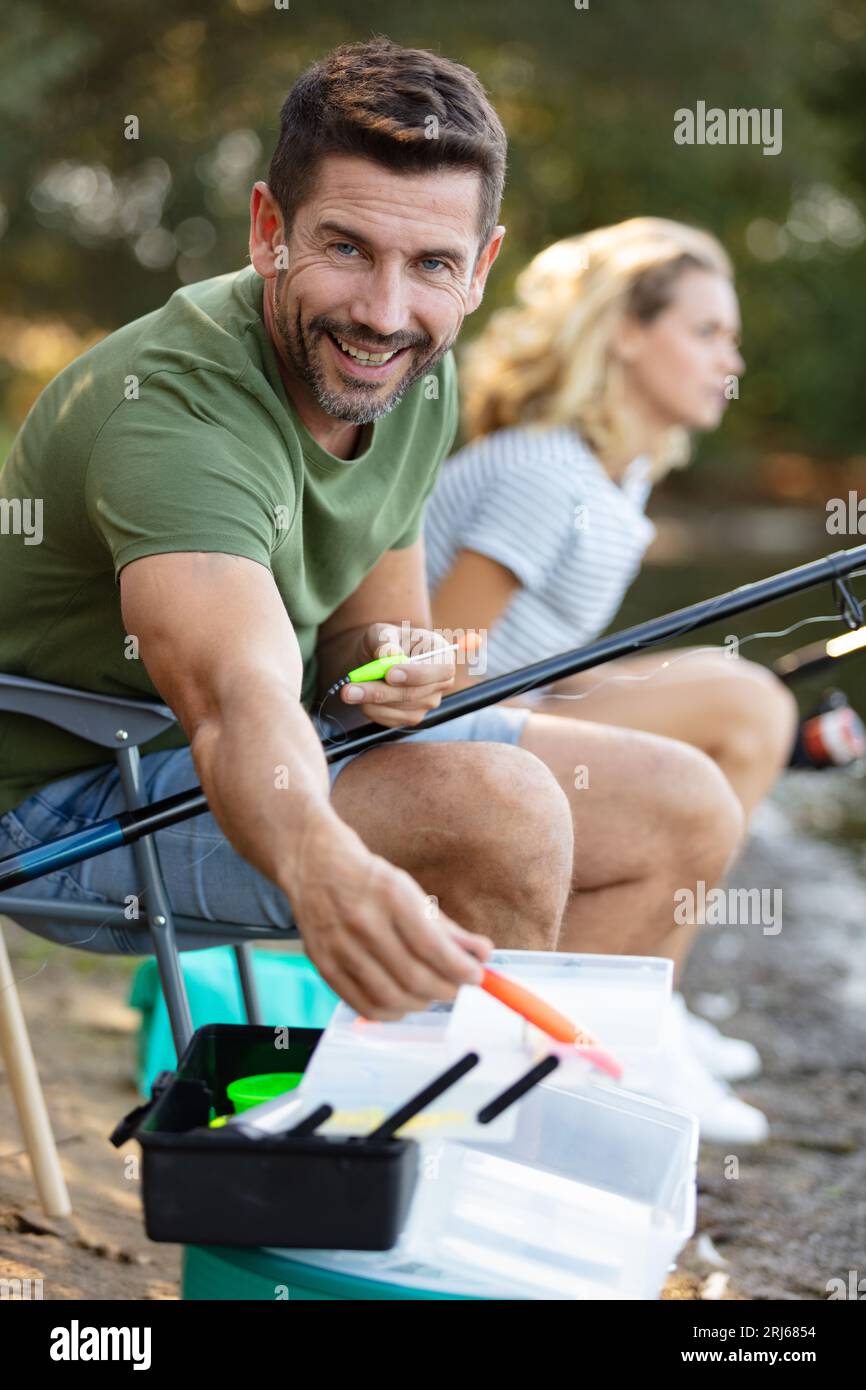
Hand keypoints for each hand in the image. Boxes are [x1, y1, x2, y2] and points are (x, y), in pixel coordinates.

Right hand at [289, 819, 492, 1017]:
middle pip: (413, 976)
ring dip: (421, 1003)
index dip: (460, 968)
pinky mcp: (323, 965)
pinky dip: (391, 1013)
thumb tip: (481, 953)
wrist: (314, 866)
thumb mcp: (410, 891)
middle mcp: (362, 921)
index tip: (476, 975)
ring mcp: (339, 946)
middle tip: (458, 987)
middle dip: (446, 989)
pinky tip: (404, 1003)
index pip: (432, 946)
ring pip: (389, 996)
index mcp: (390, 896)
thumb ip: (447, 926)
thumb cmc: (370, 880)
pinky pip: (363, 1005)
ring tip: (433, 995)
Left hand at [340, 622, 455, 728]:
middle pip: (416, 694)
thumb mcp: (382, 632)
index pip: (442, 670)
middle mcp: (440, 682)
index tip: (389, 674)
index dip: (417, 674)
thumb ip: (386, 641)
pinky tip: (362, 696)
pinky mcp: (411, 717)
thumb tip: (389, 656)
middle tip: (350, 689)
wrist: (376, 659)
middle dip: (381, 692)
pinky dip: (371, 709)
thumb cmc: (386, 642)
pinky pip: (390, 719)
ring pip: (400, 709)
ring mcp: (427, 702)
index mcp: (442, 655)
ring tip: (350, 688)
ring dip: (370, 700)